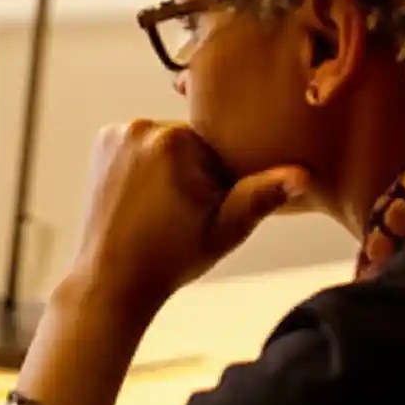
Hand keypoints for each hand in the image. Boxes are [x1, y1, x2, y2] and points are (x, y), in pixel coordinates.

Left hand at [69, 120, 308, 305]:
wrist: (111, 277)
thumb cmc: (171, 258)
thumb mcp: (226, 230)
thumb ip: (261, 196)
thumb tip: (301, 174)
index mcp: (177, 141)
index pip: (220, 144)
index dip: (221, 176)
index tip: (208, 205)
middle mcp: (143, 127)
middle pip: (191, 138)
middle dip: (195, 167)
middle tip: (183, 209)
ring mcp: (118, 133)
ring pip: (166, 140)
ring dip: (170, 163)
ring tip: (161, 205)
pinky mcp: (102, 142)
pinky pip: (140, 143)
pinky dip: (145, 161)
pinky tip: (142, 195)